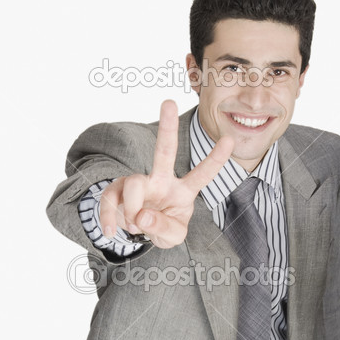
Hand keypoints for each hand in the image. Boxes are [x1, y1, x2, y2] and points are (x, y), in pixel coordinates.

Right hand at [100, 100, 233, 248]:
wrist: (138, 233)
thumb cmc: (163, 228)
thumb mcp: (172, 237)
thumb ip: (163, 228)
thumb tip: (142, 216)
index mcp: (183, 191)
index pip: (202, 174)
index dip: (215, 159)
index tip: (230, 140)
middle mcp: (161, 180)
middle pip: (164, 151)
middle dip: (167, 127)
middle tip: (169, 102)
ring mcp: (139, 183)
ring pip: (134, 184)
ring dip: (132, 211)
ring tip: (134, 227)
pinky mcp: (117, 189)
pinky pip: (109, 198)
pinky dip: (108, 217)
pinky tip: (111, 231)